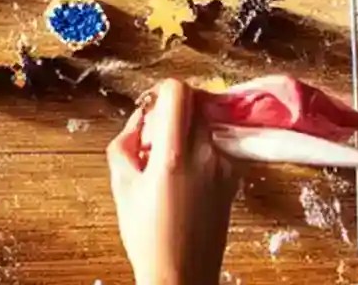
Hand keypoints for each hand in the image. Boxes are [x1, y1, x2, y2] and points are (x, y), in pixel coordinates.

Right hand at [107, 80, 239, 284]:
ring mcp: (226, 164)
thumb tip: (143, 115)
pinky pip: (221, 142)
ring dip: (191, 128)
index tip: (153, 108)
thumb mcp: (121, 182)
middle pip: (197, 101)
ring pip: (210, 121)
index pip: (179, 91)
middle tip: (157, 137)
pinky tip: (188, 173)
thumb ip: (128, 138)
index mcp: (174, 154)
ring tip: (172, 159)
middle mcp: (206, 154)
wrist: (182, 272)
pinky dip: (205, 146)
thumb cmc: (148, 235)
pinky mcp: (236, 175)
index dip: (162, 93)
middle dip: (175, 111)